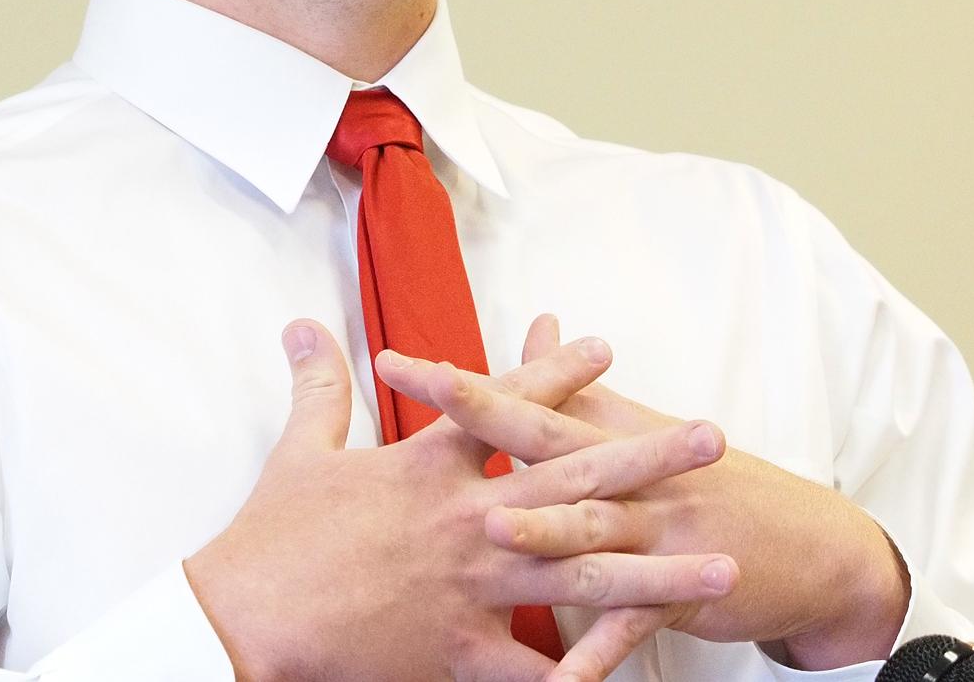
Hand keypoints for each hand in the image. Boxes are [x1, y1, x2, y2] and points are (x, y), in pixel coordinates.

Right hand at [183, 320, 738, 681]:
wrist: (250, 615)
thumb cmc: (273, 534)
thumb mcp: (299, 448)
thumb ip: (318, 385)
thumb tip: (301, 327)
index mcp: (430, 465)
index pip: (505, 405)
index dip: (557, 372)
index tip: (604, 345)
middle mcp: (468, 518)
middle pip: (575, 481)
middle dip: (650, 457)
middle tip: (712, 437)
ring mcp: (474, 585)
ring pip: (585, 575)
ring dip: (661, 569)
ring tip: (724, 563)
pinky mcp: (463, 649)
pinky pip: (538, 671)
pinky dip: (588, 676)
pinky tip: (643, 676)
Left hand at [379, 316, 910, 672]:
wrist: (805, 541)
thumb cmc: (704, 479)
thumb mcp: (637, 423)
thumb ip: (574, 383)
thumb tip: (540, 324)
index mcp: (602, 435)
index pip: (522, 396)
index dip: (461, 379)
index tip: (397, 359)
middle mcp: (623, 474)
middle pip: (546, 441)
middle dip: (486, 417)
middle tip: (429, 398)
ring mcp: (652, 531)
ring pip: (590, 527)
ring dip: (545, 527)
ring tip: (494, 527)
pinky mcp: (677, 591)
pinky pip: (629, 626)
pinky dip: (595, 654)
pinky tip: (559, 681)